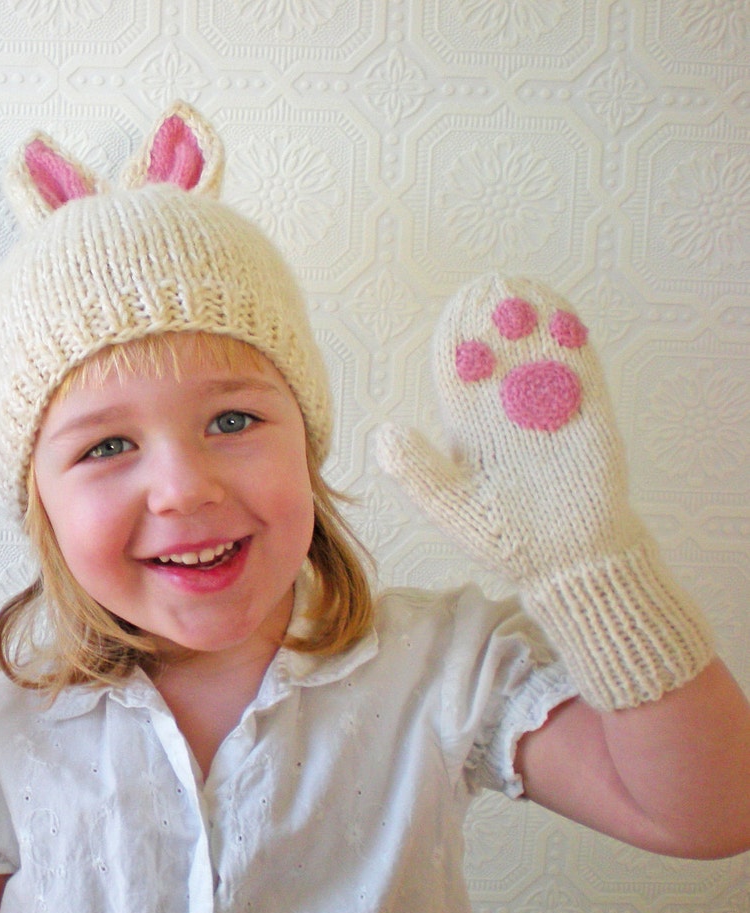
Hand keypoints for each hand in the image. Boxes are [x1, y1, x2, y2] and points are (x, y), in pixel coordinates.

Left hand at [375, 273, 642, 581]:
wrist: (566, 561)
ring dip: (533, 323)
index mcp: (474, 431)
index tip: (457, 312)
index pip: (464, 375)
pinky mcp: (589, 420)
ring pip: (539, 357)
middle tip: (488, 287)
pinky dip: (572, 346)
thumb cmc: (506, 538)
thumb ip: (417, 470)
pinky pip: (581, 376)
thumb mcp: (450, 504)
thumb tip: (385, 432)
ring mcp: (551, 413)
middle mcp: (510, 415)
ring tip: (523, 290)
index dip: (461, 343)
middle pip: (502, 357)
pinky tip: (563, 317)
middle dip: (495, 323)